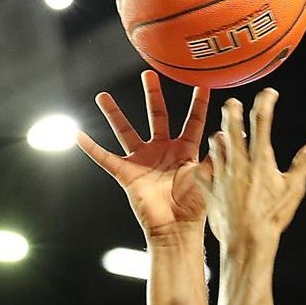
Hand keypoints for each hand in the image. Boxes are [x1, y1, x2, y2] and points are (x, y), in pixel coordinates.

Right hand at [76, 71, 210, 242]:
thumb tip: (227, 131)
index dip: (198, 103)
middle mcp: (163, 152)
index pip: (193, 122)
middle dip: (152, 95)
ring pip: (125, 131)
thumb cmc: (195, 207)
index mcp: (185, 151)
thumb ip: (216, 154)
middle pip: (156, 116)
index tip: (202, 83)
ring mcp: (143, 162)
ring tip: (102, 96)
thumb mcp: (208, 176)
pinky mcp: (127, 175)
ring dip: (114, 114)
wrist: (176, 230)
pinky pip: (106, 159)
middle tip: (148, 74)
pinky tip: (78, 136)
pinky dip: (92, 149)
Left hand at [199, 90, 305, 248]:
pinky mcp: (210, 189)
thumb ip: (304, 162)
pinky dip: (205, 165)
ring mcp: (222, 175)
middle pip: (232, 125)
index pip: (262, 121)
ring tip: (225, 136)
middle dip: (232, 109)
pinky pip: (202, 170)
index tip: (269, 93)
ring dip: (220, 136)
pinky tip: (210, 166)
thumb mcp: (293, 190)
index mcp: (260, 160)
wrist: (247, 242)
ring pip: (215, 143)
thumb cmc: (273, 218)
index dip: (265, 102)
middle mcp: (239, 163)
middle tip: (233, 103)